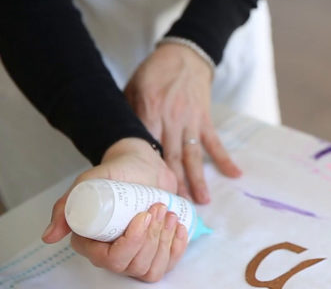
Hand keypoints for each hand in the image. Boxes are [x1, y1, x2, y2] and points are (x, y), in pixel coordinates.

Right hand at [41, 138, 188, 281]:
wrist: (142, 165)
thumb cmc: (115, 173)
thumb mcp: (88, 182)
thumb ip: (67, 205)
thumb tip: (48, 237)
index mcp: (93, 243)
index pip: (111, 259)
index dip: (132, 243)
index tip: (143, 216)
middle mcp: (114, 253)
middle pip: (135, 265)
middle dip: (152, 238)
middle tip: (158, 209)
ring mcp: (136, 255)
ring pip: (152, 268)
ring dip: (165, 241)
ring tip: (167, 214)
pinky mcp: (157, 250)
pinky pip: (168, 264)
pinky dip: (177, 247)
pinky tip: (178, 226)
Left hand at [124, 43, 240, 203]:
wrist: (185, 54)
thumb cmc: (155, 71)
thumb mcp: (134, 88)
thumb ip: (130, 114)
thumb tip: (121, 141)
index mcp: (150, 111)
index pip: (148, 146)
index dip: (147, 169)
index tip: (145, 191)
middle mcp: (172, 119)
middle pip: (172, 157)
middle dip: (174, 183)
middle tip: (174, 206)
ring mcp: (191, 120)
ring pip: (193, 155)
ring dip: (197, 179)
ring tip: (202, 200)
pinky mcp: (205, 118)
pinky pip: (215, 142)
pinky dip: (224, 159)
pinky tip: (235, 174)